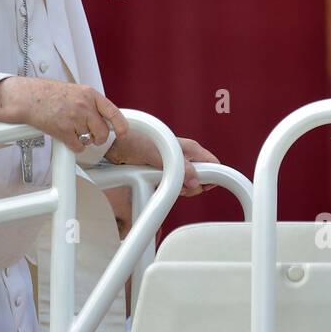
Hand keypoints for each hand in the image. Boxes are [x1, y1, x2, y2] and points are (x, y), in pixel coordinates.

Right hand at [0, 76, 128, 154]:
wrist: (29, 98)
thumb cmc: (49, 94)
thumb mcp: (76, 92)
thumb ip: (90, 104)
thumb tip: (104, 119)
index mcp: (90, 94)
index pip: (113, 112)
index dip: (121, 125)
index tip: (123, 132)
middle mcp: (84, 106)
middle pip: (103, 131)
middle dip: (99, 137)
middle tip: (93, 137)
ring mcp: (74, 119)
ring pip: (91, 140)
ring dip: (85, 140)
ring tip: (75, 132)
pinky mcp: (64, 131)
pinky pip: (78, 146)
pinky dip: (75, 146)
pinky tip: (67, 137)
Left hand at [107, 130, 221, 197]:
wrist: (117, 145)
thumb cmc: (137, 141)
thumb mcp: (159, 155)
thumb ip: (179, 167)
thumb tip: (196, 181)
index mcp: (190, 148)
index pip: (213, 164)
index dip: (213, 177)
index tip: (204, 187)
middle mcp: (186, 157)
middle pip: (202, 178)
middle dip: (193, 187)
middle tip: (180, 187)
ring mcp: (176, 166)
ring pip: (189, 185)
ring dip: (180, 190)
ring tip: (166, 183)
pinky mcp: (166, 174)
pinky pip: (175, 187)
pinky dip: (170, 190)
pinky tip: (160, 187)